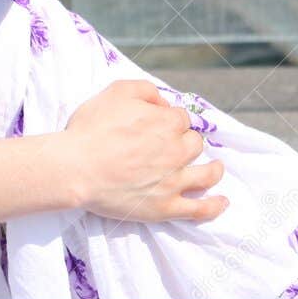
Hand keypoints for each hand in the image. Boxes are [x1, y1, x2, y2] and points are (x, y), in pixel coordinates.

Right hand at [55, 79, 228, 222]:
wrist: (75, 167)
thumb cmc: (91, 128)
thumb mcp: (116, 91)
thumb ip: (146, 89)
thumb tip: (164, 102)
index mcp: (167, 122)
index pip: (181, 118)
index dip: (169, 119)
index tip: (158, 124)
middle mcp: (177, 151)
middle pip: (194, 143)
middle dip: (186, 141)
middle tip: (172, 145)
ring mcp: (174, 181)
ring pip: (206, 174)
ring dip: (213, 169)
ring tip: (214, 168)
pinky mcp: (166, 207)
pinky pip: (200, 209)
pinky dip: (215, 205)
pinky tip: (222, 201)